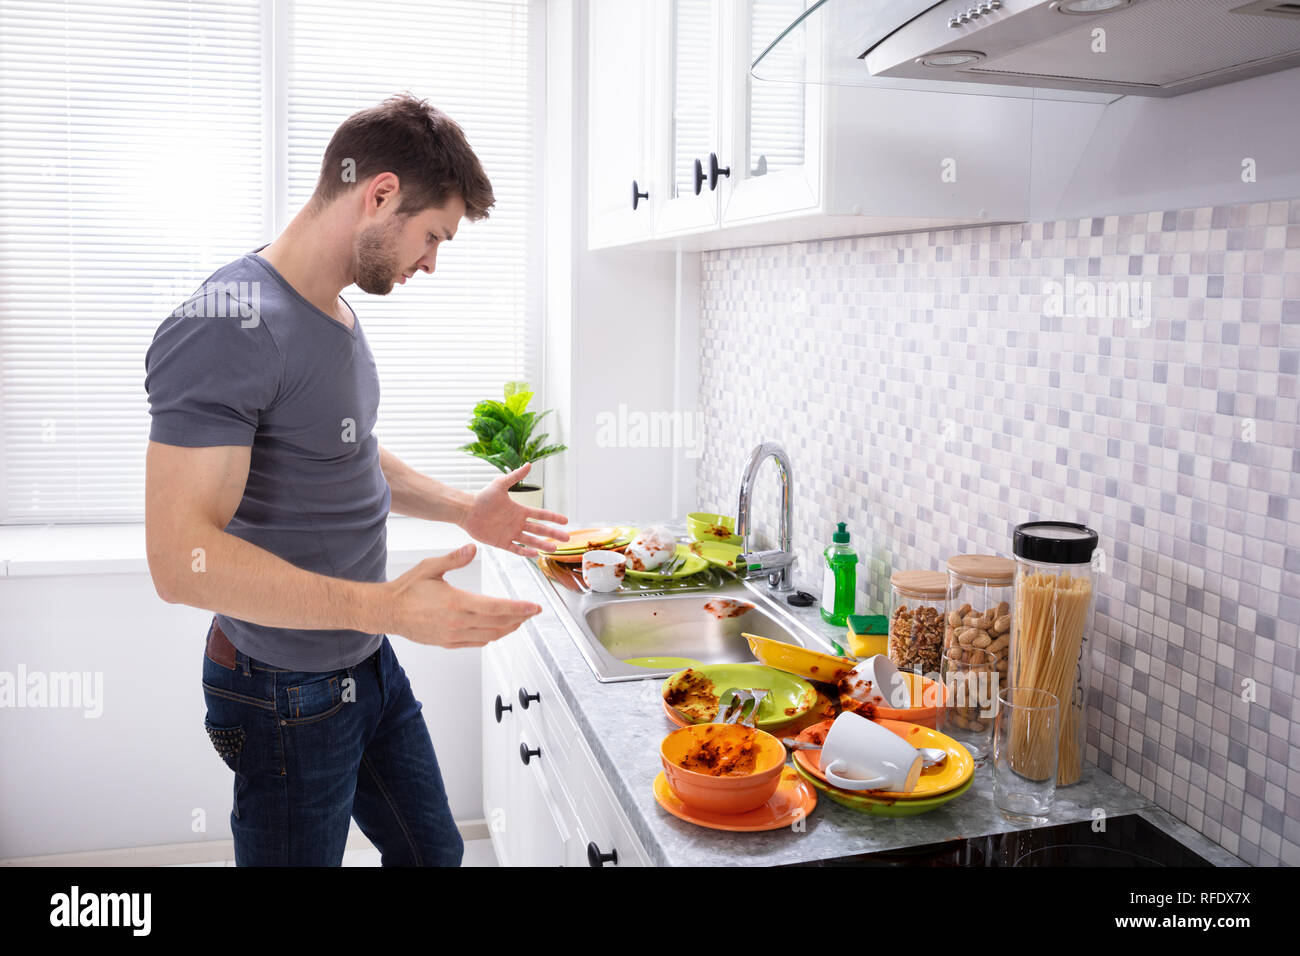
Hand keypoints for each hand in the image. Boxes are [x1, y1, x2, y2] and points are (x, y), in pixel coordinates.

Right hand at [382, 544, 541, 646]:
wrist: (387, 611)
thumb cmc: (406, 588)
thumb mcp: (430, 567)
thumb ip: (454, 558)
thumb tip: (473, 549)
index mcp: (456, 603)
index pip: (496, 607)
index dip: (518, 608)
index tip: (533, 607)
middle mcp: (458, 622)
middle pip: (498, 623)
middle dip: (519, 618)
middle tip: (531, 612)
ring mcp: (453, 635)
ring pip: (489, 635)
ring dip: (507, 629)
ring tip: (519, 621)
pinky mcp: (447, 642)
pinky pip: (476, 642)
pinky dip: (490, 636)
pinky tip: (496, 630)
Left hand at [460, 462, 571, 557]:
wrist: (467, 510)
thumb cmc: (482, 497)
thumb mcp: (500, 484)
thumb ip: (515, 476)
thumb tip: (529, 464)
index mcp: (519, 510)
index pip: (541, 514)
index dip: (553, 517)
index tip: (565, 521)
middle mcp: (517, 523)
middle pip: (540, 530)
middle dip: (554, 534)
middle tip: (566, 539)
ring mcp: (510, 533)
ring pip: (531, 540)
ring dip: (543, 545)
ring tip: (554, 550)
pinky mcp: (501, 542)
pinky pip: (516, 549)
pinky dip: (526, 552)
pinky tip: (535, 554)